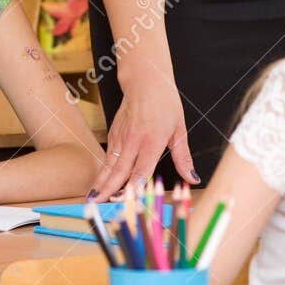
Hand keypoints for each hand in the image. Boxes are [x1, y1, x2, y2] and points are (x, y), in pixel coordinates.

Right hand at [90, 76, 195, 197]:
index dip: (133, 186)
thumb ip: (183, 158)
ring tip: (92, 198)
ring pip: (109, 164)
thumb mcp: (179, 130)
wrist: (145, 80)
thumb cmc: (165, 103)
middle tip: (99, 204)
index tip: (126, 200)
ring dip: (100, 182)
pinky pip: (108, 156)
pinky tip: (98, 183)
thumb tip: (192, 178)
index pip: (141, 169)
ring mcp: (121, 137)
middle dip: (108, 189)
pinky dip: (102, 171)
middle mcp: (134, 140)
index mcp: (153, 140)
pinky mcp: (114, 134)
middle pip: (120, 170)